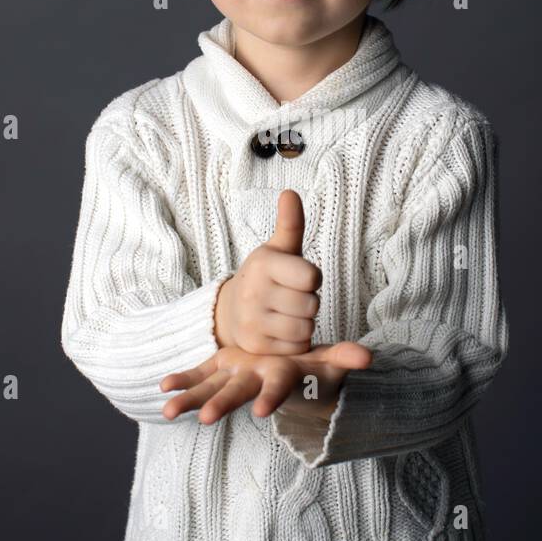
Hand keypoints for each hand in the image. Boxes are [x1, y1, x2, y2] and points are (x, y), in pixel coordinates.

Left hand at [159, 341, 371, 424]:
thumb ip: (345, 358)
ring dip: (189, 401)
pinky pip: (199, 377)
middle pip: (236, 395)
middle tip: (202, 421)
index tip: (260, 413)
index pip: (276, 390)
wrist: (288, 378)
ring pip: (210, 391)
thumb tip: (370, 358)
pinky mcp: (221, 370)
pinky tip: (163, 386)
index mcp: (278, 378)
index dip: (270, 399)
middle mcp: (254, 383)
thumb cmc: (310, 368)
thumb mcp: (328, 361)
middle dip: (220, 407)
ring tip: (167, 413)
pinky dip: (183, 380)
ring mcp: (235, 378)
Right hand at [213, 189, 321, 355]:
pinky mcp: (255, 347)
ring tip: (286, 314)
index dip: (311, 278)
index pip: (311, 277)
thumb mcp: (278, 250)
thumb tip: (290, 192)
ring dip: (303, 323)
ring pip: (305, 329)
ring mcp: (253, 322)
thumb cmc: (264, 277)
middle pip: (312, 306)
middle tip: (291, 298)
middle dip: (308, 303)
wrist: (230, 312)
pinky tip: (281, 331)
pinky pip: (296, 347)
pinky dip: (295, 342)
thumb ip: (290, 224)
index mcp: (263, 264)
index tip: (299, 277)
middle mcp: (254, 293)